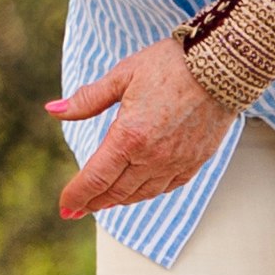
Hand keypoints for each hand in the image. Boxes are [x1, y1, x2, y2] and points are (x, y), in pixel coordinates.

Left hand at [49, 42, 229, 220]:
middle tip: (76, 209)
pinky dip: (146, 192)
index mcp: (129, 137)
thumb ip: (87, 99)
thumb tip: (53, 110)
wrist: (222, 66)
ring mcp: (176, 162)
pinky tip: (137, 191)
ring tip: (102, 202)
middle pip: (115, 191)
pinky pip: (165, 187)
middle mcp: (152, 157)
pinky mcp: (195, 162)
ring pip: (140, 193)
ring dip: (118, 200)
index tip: (64, 206)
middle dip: (92, 203)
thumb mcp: (122, 76)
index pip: (95, 178)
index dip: (76, 195)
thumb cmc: (170, 65)